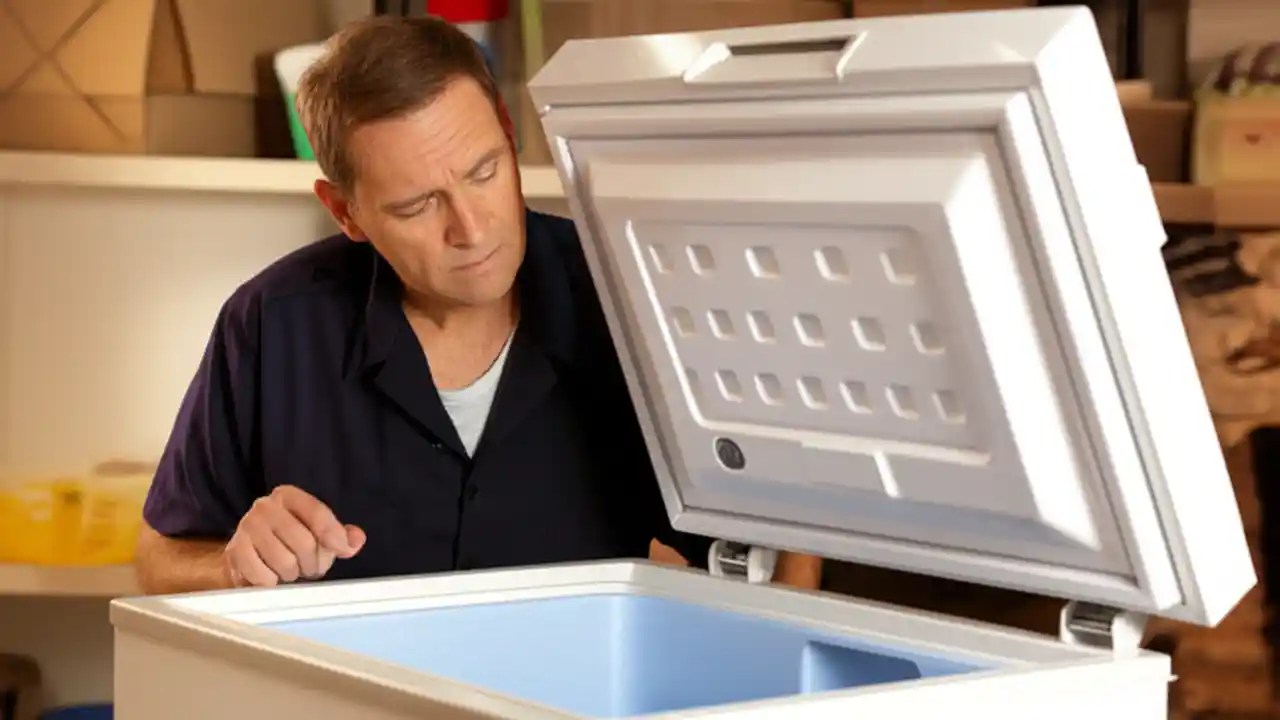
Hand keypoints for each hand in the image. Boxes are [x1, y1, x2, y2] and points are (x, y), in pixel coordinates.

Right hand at [224, 485, 364, 587]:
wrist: (250, 552)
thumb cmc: (289, 541)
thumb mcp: (318, 532)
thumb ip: (340, 536)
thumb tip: (354, 541)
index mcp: (287, 495)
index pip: (318, 514)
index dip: (335, 537)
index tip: (341, 550)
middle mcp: (264, 507)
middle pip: (304, 542)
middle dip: (313, 562)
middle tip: (310, 567)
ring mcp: (245, 528)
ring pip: (285, 562)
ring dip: (293, 574)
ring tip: (290, 570)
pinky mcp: (233, 553)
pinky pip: (264, 577)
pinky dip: (273, 583)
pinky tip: (272, 575)